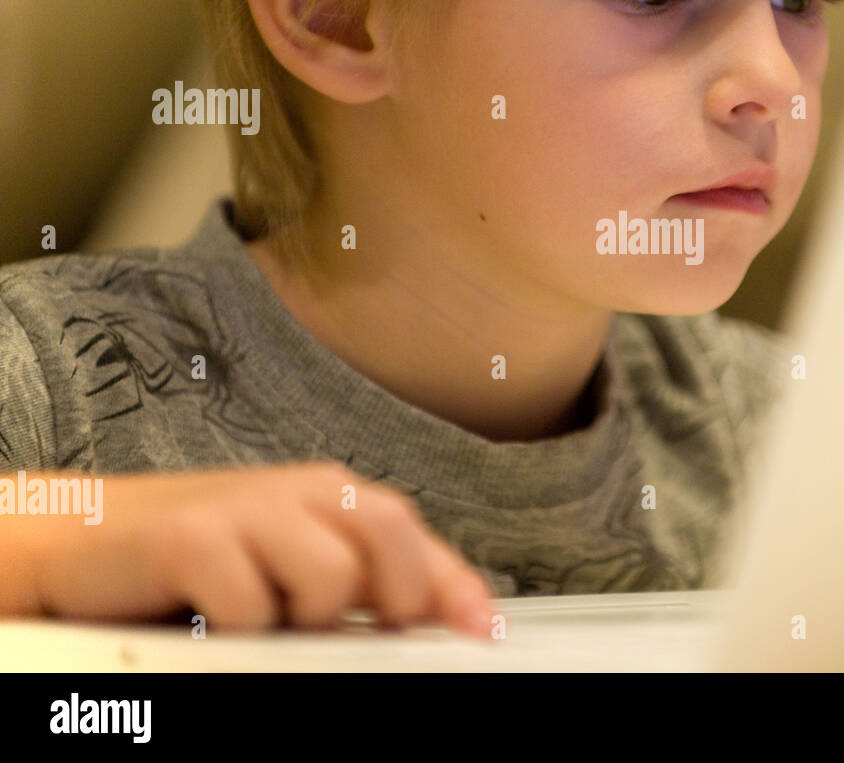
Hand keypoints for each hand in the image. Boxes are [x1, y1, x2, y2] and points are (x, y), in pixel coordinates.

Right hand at [2, 461, 495, 637]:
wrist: (83, 540)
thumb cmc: (198, 559)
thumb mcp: (290, 564)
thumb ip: (358, 581)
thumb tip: (434, 621)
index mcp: (330, 496)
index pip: (413, 533)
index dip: (454, 584)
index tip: (482, 630)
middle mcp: (300, 491)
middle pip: (390, 531)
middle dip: (393, 595)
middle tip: (338, 626)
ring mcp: (246, 507)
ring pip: (331, 576)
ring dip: (303, 616)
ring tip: (260, 616)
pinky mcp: (190, 536)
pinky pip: (250, 604)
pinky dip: (238, 627)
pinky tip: (212, 613)